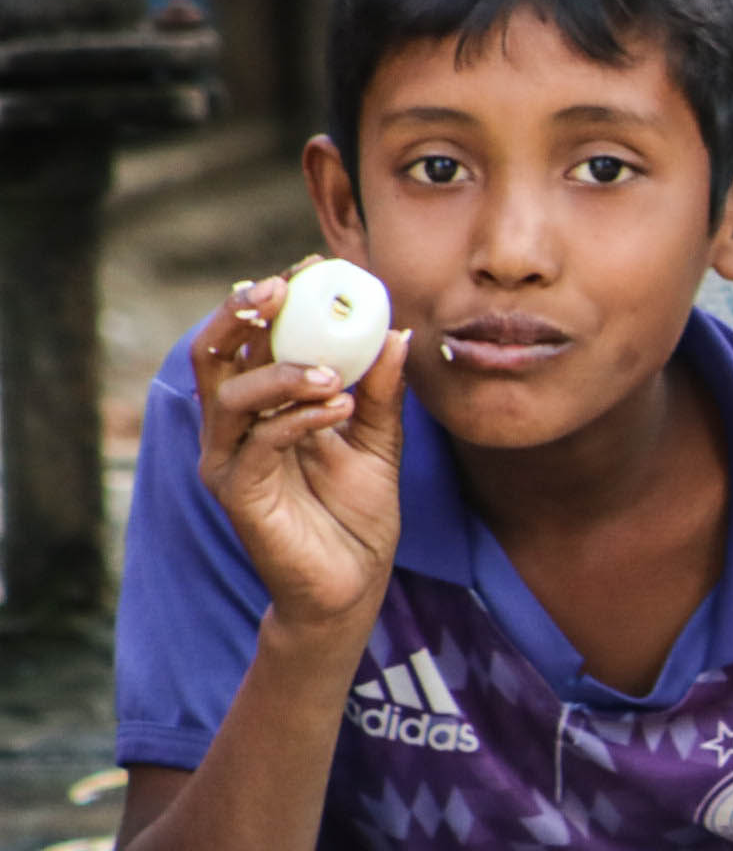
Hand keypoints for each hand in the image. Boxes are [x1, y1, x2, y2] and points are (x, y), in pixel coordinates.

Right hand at [192, 274, 408, 631]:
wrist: (353, 585)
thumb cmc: (357, 514)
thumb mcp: (380, 442)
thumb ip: (385, 391)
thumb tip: (399, 331)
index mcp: (261, 406)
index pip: (253, 339)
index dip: (275, 298)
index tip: (315, 266)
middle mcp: (234, 427)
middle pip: (214, 353)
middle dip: (244, 313)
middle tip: (286, 286)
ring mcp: (229, 460)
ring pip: (231, 395)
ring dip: (284, 373)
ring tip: (338, 376)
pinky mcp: (239, 493)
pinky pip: (260, 442)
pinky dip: (299, 418)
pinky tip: (341, 408)